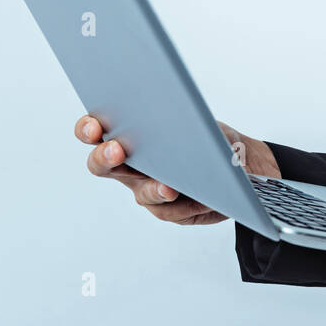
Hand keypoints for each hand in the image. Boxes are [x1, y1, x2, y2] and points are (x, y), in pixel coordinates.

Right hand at [76, 114, 279, 224]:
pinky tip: (203, 198)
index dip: (88, 128)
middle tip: (118, 151)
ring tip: (170, 187)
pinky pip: (170, 211)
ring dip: (155, 189)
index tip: (95, 127)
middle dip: (106, 156)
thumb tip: (176, 115)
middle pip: (102, 164)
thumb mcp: (198, 117)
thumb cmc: (209, 134)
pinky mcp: (166, 210)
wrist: (237, 162)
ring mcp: (145, 189)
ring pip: (141, 194)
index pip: (94, 129)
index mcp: (129, 135)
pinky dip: (187, 204)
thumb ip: (180, 116)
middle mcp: (129, 165)